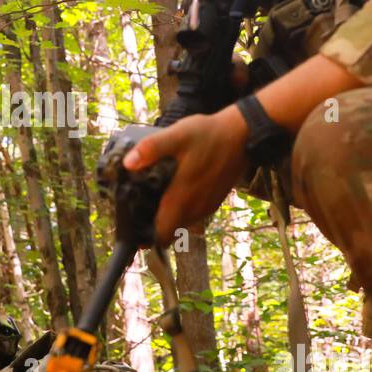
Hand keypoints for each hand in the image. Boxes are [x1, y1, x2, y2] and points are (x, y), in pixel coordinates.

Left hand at [121, 105, 249, 243]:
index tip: (132, 227)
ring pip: (182, 224)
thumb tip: (128, 163)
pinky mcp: (214, 201)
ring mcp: (207, 206)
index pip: (162, 235)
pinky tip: (173, 193)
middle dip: (153, 227)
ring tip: (152, 201)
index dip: (145, 237)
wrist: (243, 134)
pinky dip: (181, 211)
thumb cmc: (209, 135)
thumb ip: (152, 149)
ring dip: (168, 219)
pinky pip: (193, 215)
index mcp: (182, 198)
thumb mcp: (177, 135)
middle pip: (170, 232)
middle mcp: (195, 209)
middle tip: (137, 209)